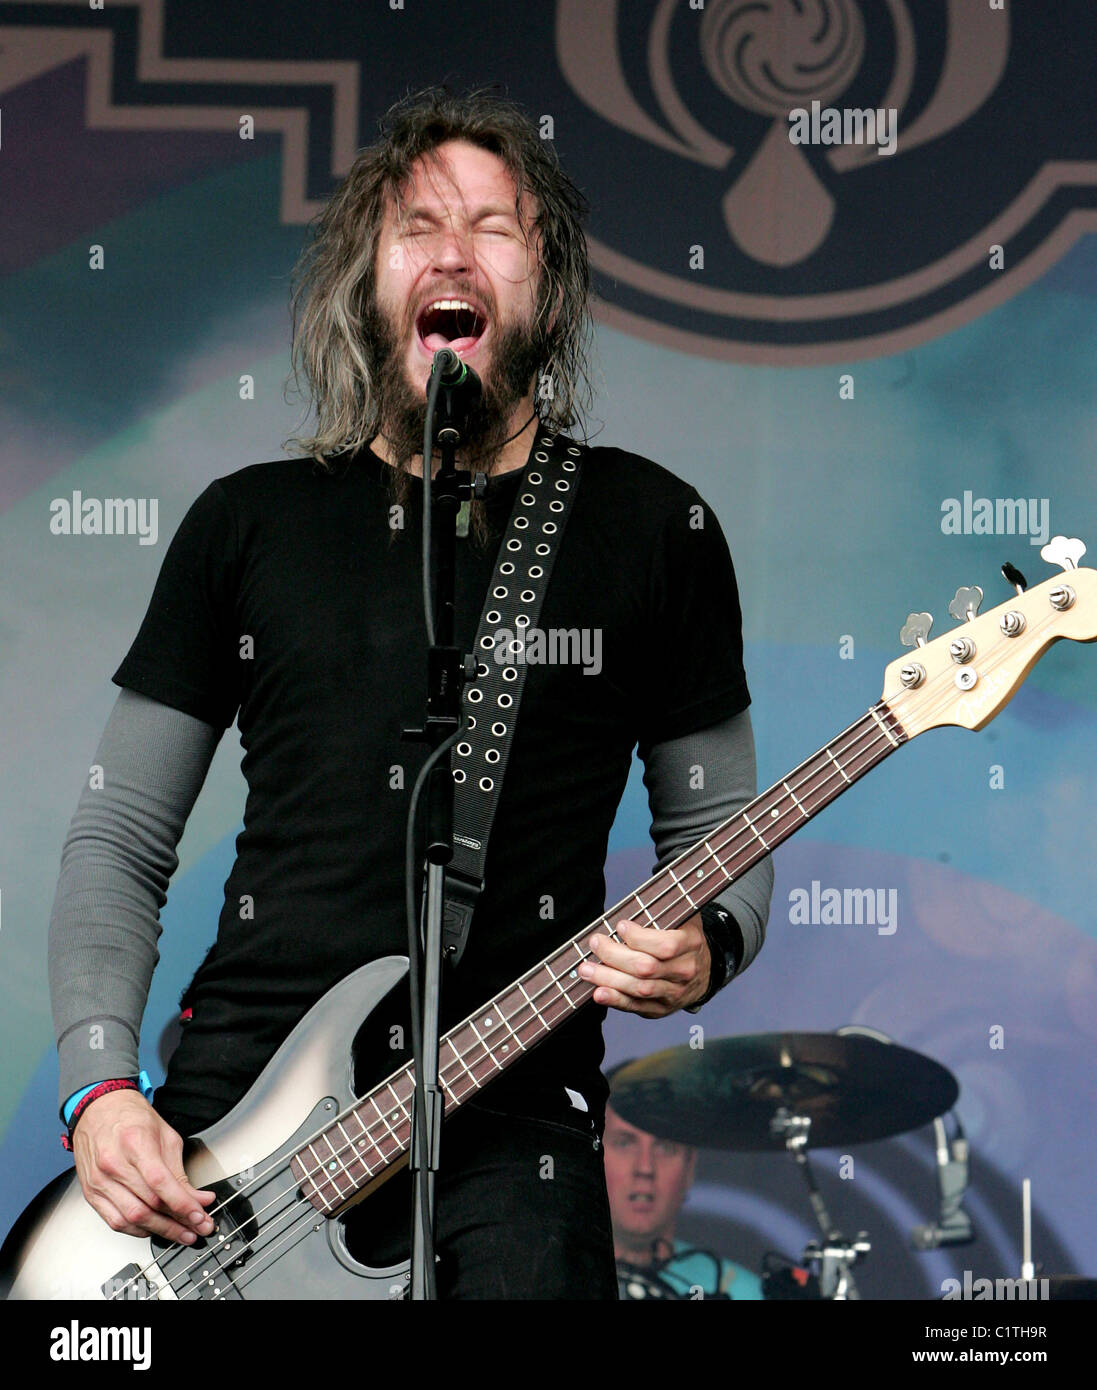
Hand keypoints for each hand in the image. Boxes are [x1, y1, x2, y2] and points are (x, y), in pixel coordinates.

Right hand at [72, 1090, 215, 1244]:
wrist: (99, 1109)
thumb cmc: (131, 1117)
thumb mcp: (165, 1135)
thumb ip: (180, 1170)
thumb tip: (198, 1197)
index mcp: (134, 1143)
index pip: (161, 1183)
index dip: (183, 1204)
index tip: (200, 1215)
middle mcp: (113, 1164)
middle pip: (148, 1204)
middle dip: (178, 1222)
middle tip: (198, 1228)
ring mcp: (99, 1181)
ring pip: (132, 1218)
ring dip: (161, 1231)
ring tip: (182, 1233)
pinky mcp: (91, 1193)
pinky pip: (115, 1221)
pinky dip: (138, 1229)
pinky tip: (154, 1229)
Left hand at [577, 912, 710, 1016]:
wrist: (704, 970)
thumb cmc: (684, 937)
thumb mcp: (684, 917)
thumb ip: (665, 907)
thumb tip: (636, 899)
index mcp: (691, 944)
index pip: (665, 946)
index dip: (639, 938)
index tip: (620, 926)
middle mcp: (685, 971)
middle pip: (646, 968)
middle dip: (615, 956)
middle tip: (595, 943)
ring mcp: (674, 993)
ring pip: (639, 989)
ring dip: (609, 979)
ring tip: (586, 969)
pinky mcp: (661, 1008)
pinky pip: (637, 1006)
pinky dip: (616, 1000)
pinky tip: (599, 993)